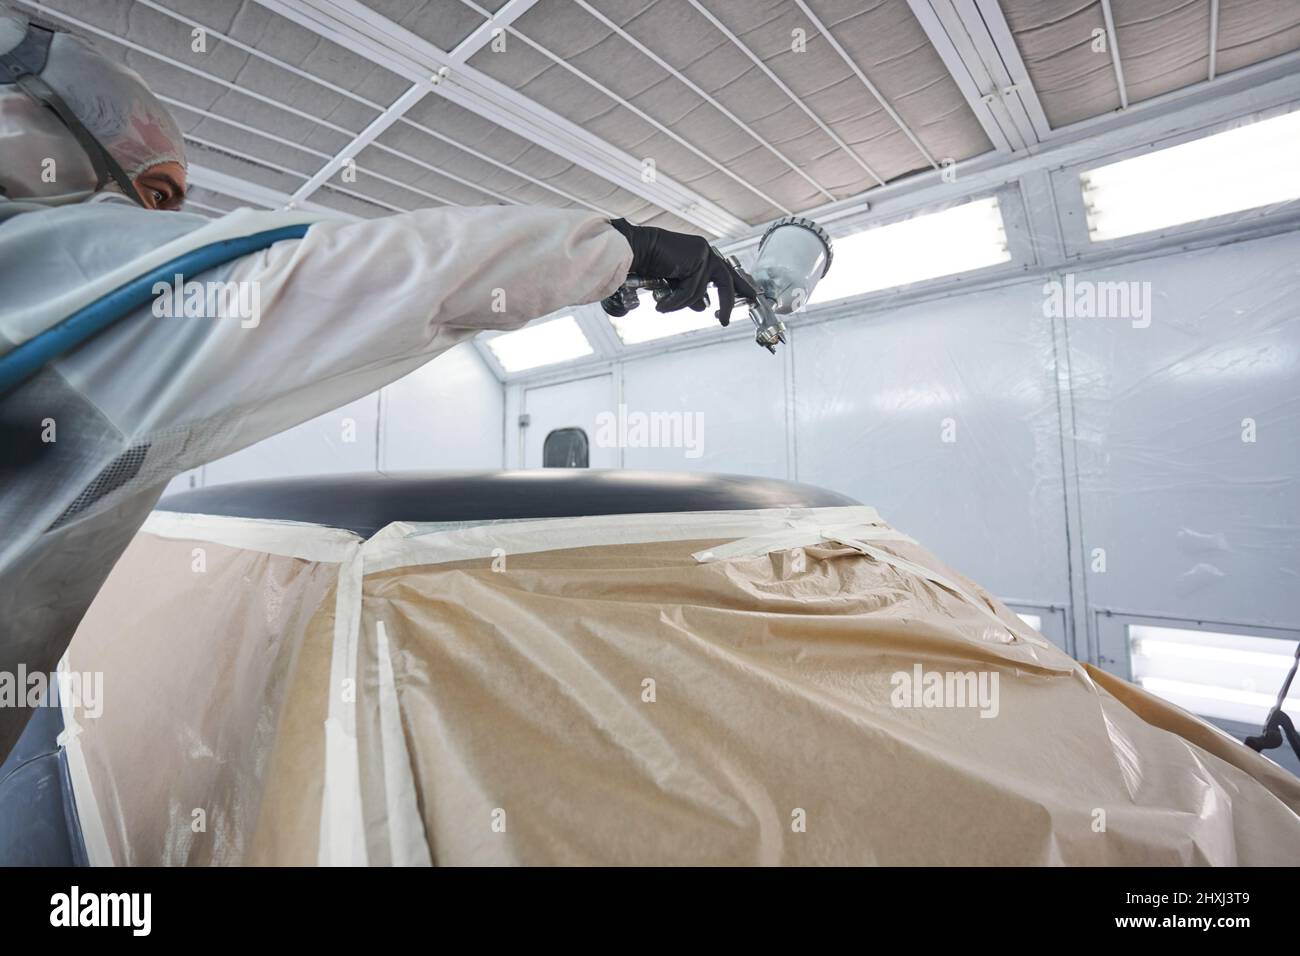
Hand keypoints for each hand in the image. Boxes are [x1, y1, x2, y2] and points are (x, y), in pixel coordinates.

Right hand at [609, 219, 755, 325]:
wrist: (635, 250)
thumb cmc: (649, 264)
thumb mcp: (674, 284)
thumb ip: (691, 293)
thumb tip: (702, 307)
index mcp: (701, 255)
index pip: (725, 272)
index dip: (740, 285)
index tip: (752, 295)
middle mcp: (705, 252)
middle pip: (725, 281)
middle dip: (727, 303)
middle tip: (724, 321)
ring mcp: (703, 253)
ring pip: (700, 291)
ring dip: (679, 303)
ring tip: (662, 306)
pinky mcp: (697, 258)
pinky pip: (691, 289)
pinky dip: (675, 300)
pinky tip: (661, 303)